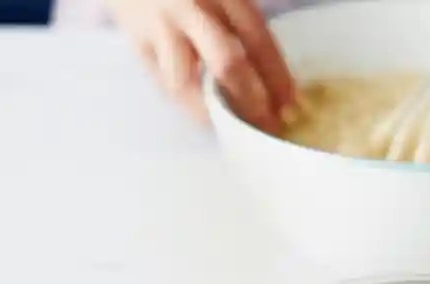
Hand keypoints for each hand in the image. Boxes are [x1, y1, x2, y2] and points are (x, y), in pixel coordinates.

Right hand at [105, 0, 294, 132]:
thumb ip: (241, 25)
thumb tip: (274, 80)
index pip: (257, 39)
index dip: (277, 78)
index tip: (291, 107)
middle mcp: (192, 9)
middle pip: (227, 63)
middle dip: (251, 101)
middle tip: (267, 125)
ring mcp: (161, 27)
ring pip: (187, 83)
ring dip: (212, 111)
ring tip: (231, 127)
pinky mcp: (138, 45)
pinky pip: (164, 85)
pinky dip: (187, 105)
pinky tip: (204, 115)